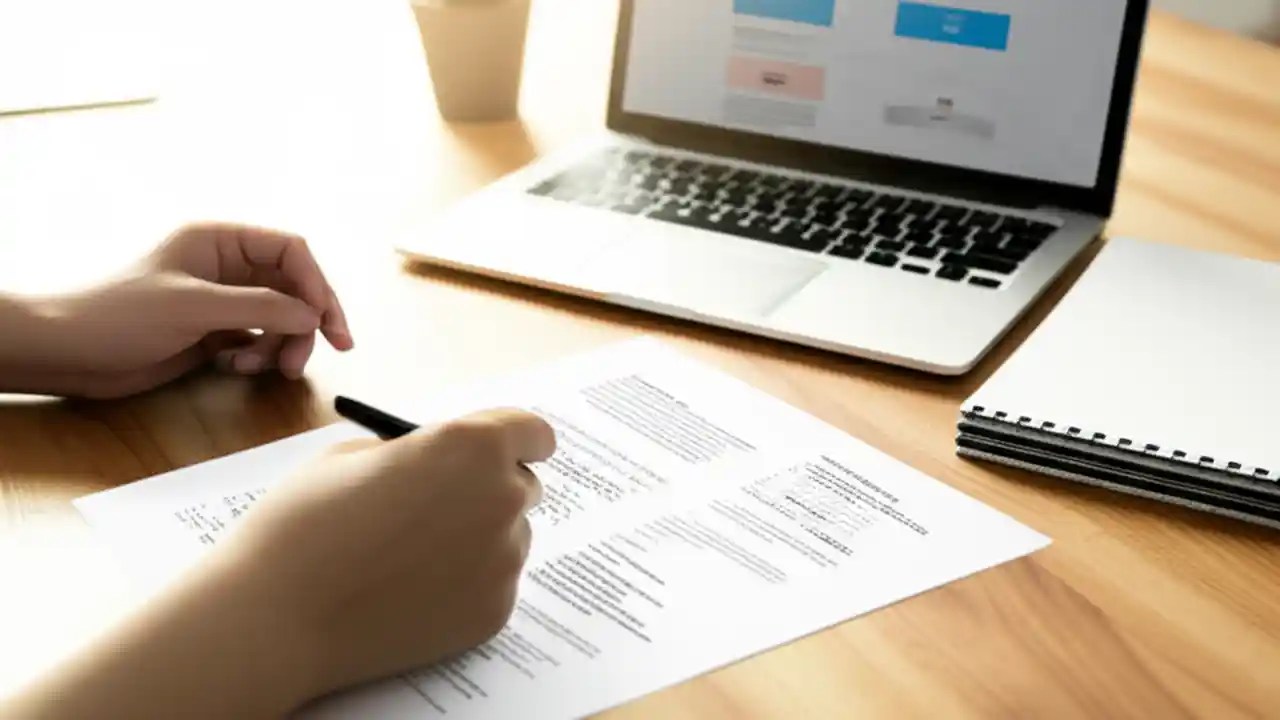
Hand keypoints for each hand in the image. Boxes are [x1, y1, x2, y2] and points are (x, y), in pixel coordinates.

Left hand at [4, 222, 352, 397]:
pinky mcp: (212, 331)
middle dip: (306, 322)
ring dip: (283, 345)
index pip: (290, 251)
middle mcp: (225, 266)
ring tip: (267, 369)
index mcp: (219, 240)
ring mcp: (220, 300)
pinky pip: (258, 340)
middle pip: (292, 287)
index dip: (316, 285)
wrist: (66, 352)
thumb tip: (313, 316)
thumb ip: (261, 309)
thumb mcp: (196, 307)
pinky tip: (236, 367)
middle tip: (320, 354)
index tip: (327, 324)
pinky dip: (259, 356)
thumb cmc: (117, 315)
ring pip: (279, 318)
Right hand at [221, 409, 555, 701]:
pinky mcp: (495, 611)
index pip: (533, 433)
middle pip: (523, 485)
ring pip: (509, 538)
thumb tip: (442, 461)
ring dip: (477, 538)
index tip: (497, 451)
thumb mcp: (354, 456)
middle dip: (490, 488)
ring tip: (408, 556)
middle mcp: (501, 498)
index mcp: (471, 445)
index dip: (511, 440)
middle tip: (438, 506)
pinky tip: (410, 591)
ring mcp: (503, 560)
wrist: (276, 616)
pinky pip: (493, 584)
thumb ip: (416, 452)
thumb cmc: (305, 523)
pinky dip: (465, 584)